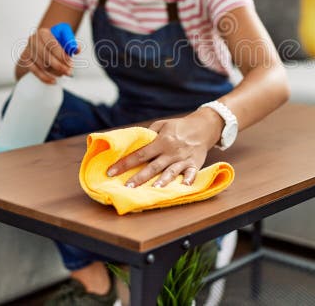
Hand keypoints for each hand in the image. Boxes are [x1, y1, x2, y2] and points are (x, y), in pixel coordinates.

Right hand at [15, 28, 78, 82]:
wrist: (37, 47)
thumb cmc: (52, 44)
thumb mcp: (62, 40)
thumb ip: (70, 44)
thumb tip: (77, 49)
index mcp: (43, 33)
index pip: (52, 45)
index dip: (62, 55)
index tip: (70, 63)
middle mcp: (33, 40)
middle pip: (46, 55)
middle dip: (59, 65)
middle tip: (69, 72)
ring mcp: (28, 50)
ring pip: (42, 64)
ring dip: (54, 71)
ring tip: (63, 74)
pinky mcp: (25, 60)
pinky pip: (35, 71)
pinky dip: (45, 78)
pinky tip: (53, 81)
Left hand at [106, 108, 223, 187]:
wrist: (203, 127)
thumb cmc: (178, 127)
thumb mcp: (162, 125)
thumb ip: (148, 134)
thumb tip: (132, 144)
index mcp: (161, 141)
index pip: (140, 154)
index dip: (125, 163)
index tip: (111, 171)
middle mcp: (171, 151)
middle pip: (153, 166)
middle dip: (140, 177)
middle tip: (127, 187)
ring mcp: (183, 159)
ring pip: (171, 171)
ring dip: (163, 180)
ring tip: (153, 189)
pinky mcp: (195, 164)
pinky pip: (192, 173)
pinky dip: (189, 179)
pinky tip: (183, 186)